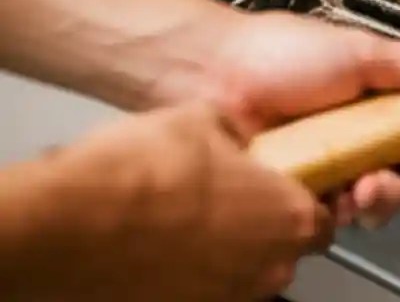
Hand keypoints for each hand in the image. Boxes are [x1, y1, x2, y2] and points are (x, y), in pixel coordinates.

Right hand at [23, 102, 328, 300]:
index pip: (325, 221)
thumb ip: (238, 132)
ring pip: (242, 273)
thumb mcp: (204, 119)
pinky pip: (201, 288)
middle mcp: (269, 269)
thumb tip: (237, 134)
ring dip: (224, 250)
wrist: (70, 223)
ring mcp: (227, 297)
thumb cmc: (145, 172)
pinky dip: (188, 271)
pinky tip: (158, 243)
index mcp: (291, 220)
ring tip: (183, 218)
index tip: (281, 189)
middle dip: (261, 228)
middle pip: (284, 251)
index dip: (302, 202)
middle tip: (226, 199)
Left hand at [160, 10, 399, 228]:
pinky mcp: (306, 195)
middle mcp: (369, 140)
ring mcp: (338, 170)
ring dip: (391, 196)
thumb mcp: (358, 50)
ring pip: (385, 202)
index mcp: (389, 104)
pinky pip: (339, 218)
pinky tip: (343, 192)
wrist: (214, 72)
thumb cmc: (280, 53)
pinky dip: (348, 210)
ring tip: (374, 182)